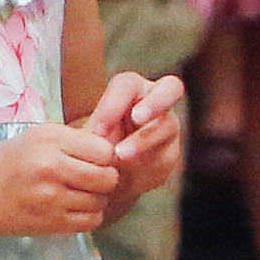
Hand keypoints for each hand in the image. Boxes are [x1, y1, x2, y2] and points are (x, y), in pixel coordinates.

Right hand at [0, 119, 129, 240]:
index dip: (103, 156)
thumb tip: (112, 150)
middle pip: (108, 177)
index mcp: (49, 141)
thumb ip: (72, 140)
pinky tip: (71, 209)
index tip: (91, 160)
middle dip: (104, 179)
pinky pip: (91, 222)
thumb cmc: (1, 164)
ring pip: (101, 201)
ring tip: (75, 194)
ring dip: (95, 199)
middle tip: (88, 179)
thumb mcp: (34, 138)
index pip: (104, 150)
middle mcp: (52, 168)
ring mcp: (51, 199)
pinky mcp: (50, 224)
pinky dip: (87, 216)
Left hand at [90, 70, 186, 199]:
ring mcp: (167, 125)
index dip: (114, 104)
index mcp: (130, 89)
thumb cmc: (95, 143)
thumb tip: (90, 136)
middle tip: (136, 118)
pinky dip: (146, 161)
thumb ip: (91, 133)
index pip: (127, 85)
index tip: (98, 130)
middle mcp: (155, 101)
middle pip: (171, 87)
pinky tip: (128, 170)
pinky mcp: (170, 151)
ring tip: (121, 155)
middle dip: (155, 102)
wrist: (108, 175)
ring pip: (168, 125)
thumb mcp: (88, 136)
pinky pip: (166, 153)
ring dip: (144, 140)